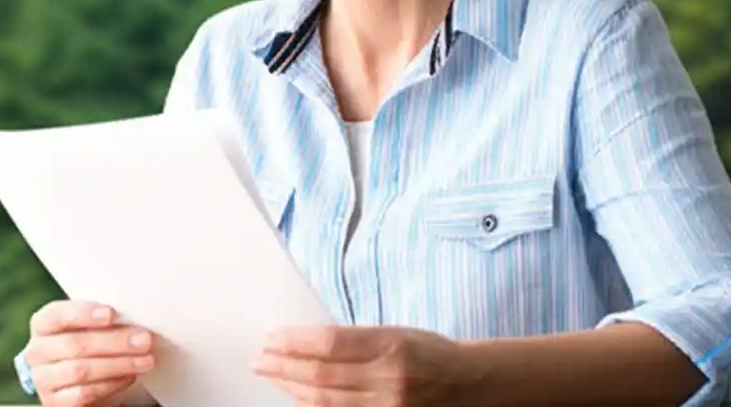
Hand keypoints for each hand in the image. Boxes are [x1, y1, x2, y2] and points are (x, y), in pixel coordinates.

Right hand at [25, 300, 155, 406]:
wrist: (78, 381)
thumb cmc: (87, 345)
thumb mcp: (89, 328)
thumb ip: (102, 320)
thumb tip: (133, 317)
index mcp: (43, 324)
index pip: (57, 315)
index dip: (83, 314)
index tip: (112, 314)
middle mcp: (37, 351)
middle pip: (74, 345)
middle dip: (113, 341)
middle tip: (143, 339)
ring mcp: (43, 379)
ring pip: (80, 371)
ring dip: (118, 364)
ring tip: (145, 360)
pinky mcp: (54, 403)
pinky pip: (83, 394)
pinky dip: (111, 384)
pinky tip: (129, 376)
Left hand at [254, 325, 478, 405]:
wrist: (469, 383)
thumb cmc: (429, 351)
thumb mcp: (395, 332)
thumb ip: (355, 339)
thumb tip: (306, 342)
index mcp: (390, 344)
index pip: (329, 343)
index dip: (294, 341)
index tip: (272, 338)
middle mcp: (389, 378)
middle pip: (321, 374)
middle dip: (284, 365)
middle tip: (261, 358)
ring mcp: (388, 406)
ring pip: (326, 401)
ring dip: (291, 388)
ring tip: (271, 376)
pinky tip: (297, 398)